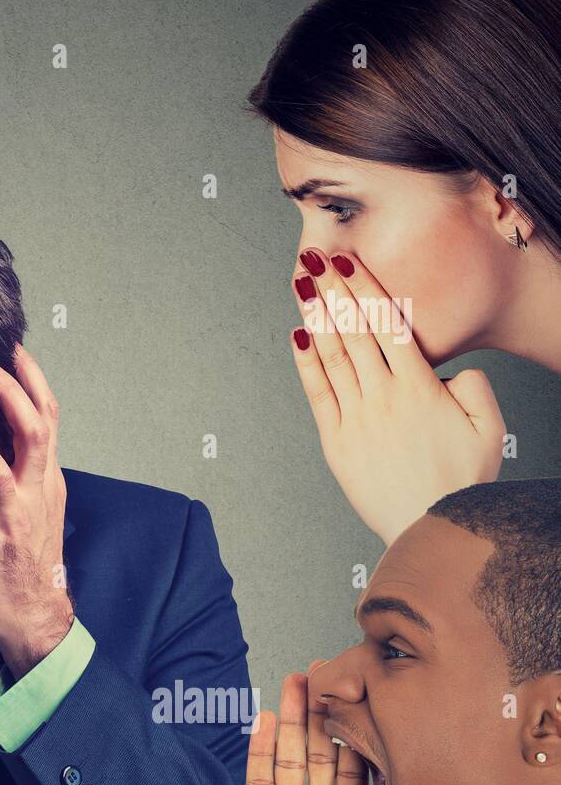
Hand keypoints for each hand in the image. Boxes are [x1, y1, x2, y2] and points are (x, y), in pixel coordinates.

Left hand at [0, 344, 72, 680]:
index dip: (31, 386)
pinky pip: (0, 474)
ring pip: (33, 433)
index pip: (46, 421)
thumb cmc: (17, 573)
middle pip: (46, 415)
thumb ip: (2, 487)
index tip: (12, 356)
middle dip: (25, 378)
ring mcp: (32, 500)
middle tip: (0, 349)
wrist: (32, 618)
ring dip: (10, 397)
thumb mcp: (13, 520)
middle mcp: (45, 483)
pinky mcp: (11, 521)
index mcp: (46, 482)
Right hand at [230, 666, 383, 784]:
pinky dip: (260, 751)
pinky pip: (257, 783)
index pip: (360, 774)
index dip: (361, 736)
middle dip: (325, 713)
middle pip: (323, 754)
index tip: (365, 699)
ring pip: (290, 759)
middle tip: (325, 672)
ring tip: (294, 682)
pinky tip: (265, 722)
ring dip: (293, 720)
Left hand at [291, 248, 503, 545]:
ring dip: (315, 317)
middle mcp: (385, 396)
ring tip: (302, 285)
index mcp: (422, 387)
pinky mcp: (336, 442)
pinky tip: (296, 336)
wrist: (430, 527)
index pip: (389, 324)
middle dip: (334, 290)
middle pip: (355, 332)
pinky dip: (306, 363)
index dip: (366, 288)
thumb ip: (476, 388)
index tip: (349, 261)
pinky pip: (318, 394)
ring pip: (333, 356)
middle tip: (315, 257)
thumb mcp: (489, 429)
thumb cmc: (461, 482)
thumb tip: (453, 371)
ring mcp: (358, 418)